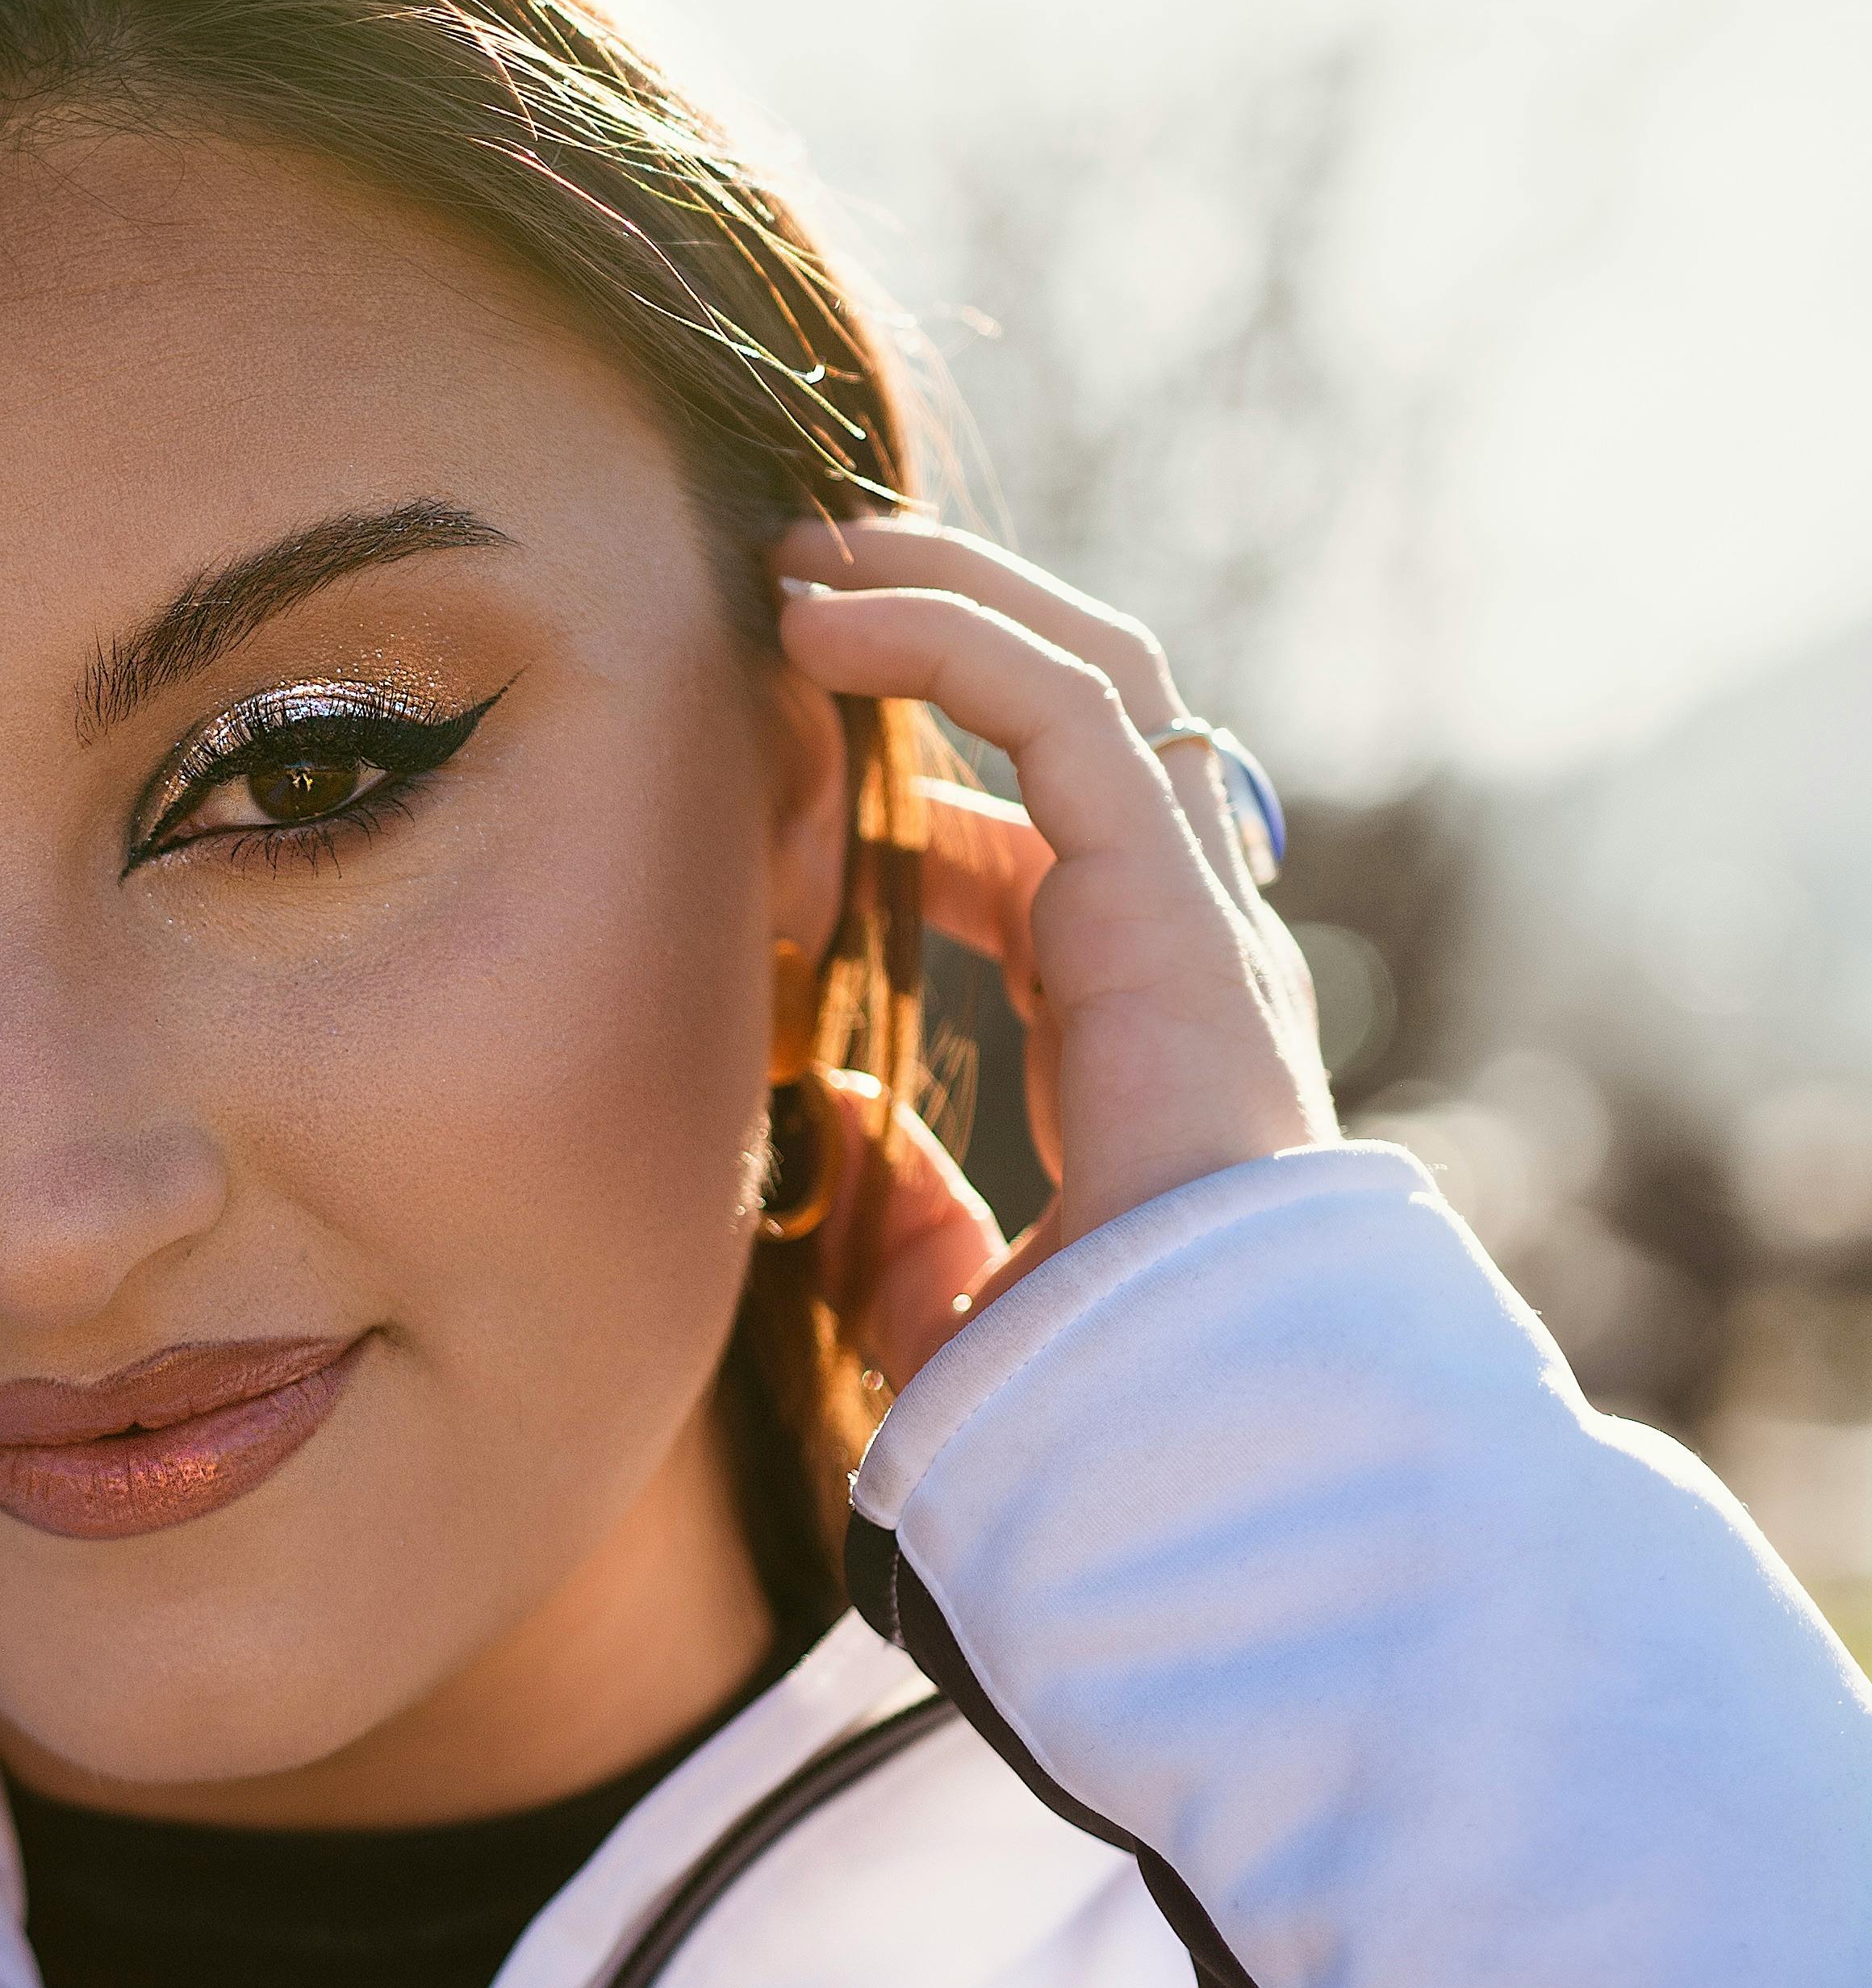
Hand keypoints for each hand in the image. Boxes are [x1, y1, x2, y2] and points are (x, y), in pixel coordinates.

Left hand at [776, 520, 1337, 1393]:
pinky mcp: (1166, 893)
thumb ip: (909, 1225)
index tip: (782, 775)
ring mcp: (1186, 908)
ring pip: (1082, 674)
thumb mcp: (965, 1311)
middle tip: (793, 593)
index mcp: (1133, 1028)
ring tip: (800, 559)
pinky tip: (824, 619)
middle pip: (1073, 726)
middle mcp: (1175, 944)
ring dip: (940, 595)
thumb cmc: (1102, 1401)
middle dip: (942, 637)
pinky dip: (945, 636)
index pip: (1032, 859)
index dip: (913, 805)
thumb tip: (836, 1130)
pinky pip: (1061, 706)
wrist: (1206, 1427)